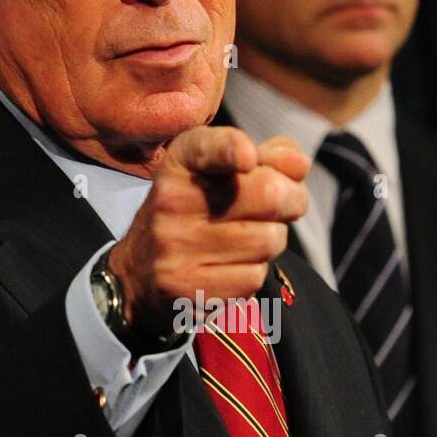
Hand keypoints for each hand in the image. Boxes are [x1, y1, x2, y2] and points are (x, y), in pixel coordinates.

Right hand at [107, 126, 309, 336]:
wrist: (137, 274)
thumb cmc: (192, 212)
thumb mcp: (216, 175)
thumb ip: (265, 160)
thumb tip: (299, 164)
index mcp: (179, 164)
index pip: (206, 148)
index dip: (231, 149)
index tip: (247, 157)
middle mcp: (171, 202)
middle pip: (268, 194)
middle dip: (292, 199)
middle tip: (284, 205)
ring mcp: (176, 248)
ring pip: (268, 240)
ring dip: (270, 240)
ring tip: (244, 239)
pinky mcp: (188, 288)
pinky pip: (253, 278)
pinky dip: (252, 273)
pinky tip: (228, 267)